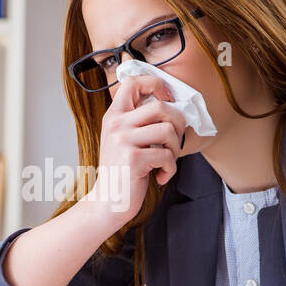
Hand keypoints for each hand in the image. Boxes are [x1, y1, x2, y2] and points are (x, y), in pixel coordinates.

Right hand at [87, 75, 186, 223]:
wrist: (108, 202)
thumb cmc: (122, 171)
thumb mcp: (123, 139)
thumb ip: (139, 121)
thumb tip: (171, 106)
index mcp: (114, 116)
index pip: (133, 82)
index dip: (155, 85)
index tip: (166, 99)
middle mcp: (116, 124)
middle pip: (161, 107)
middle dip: (177, 124)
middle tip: (174, 141)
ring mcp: (123, 141)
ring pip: (168, 130)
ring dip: (175, 149)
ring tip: (167, 161)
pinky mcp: (133, 159)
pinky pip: (167, 155)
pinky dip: (170, 169)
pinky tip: (160, 176)